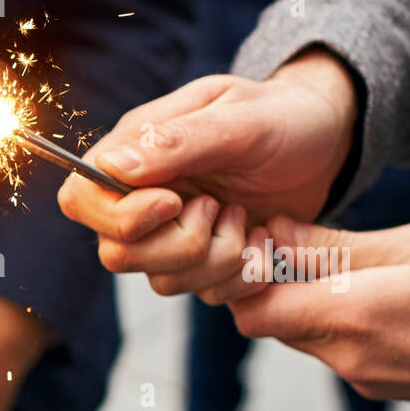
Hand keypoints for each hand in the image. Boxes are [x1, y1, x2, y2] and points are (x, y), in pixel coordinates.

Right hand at [57, 49, 358, 301]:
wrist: (329, 140)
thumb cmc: (283, 115)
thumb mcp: (240, 119)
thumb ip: (178, 142)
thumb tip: (113, 166)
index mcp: (133, 152)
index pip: (80, 200)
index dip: (120, 217)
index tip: (176, 201)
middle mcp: (140, 199)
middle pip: (116, 254)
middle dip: (180, 245)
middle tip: (221, 209)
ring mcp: (169, 236)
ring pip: (162, 281)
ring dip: (218, 259)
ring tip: (248, 219)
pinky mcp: (202, 263)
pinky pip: (204, 294)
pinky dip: (243, 275)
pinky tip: (264, 240)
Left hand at [228, 217, 409, 410]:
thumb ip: (337, 247)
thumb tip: (275, 233)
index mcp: (351, 316)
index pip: (253, 310)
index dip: (243, 277)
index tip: (261, 244)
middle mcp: (347, 357)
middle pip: (270, 326)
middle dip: (269, 287)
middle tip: (292, 246)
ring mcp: (364, 380)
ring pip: (302, 339)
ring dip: (304, 306)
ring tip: (338, 267)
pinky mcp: (382, 389)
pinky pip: (336, 353)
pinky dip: (335, 324)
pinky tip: (372, 296)